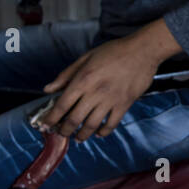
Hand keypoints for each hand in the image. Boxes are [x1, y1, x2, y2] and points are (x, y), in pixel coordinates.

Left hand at [37, 24, 174, 140]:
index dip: (51, 118)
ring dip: (82, 135)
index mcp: (83, 79)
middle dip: (64, 130)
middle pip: (74, 119)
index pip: (62, 105)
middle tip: (61, 133)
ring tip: (78, 138)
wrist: (143, 50)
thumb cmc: (114, 51)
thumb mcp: (86, 57)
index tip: (46, 125)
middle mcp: (95, 92)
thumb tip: (48, 89)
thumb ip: (66, 75)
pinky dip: (103, 132)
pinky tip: (98, 133)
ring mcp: (111, 100)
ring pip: (92, 125)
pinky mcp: (125, 104)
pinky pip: (112, 124)